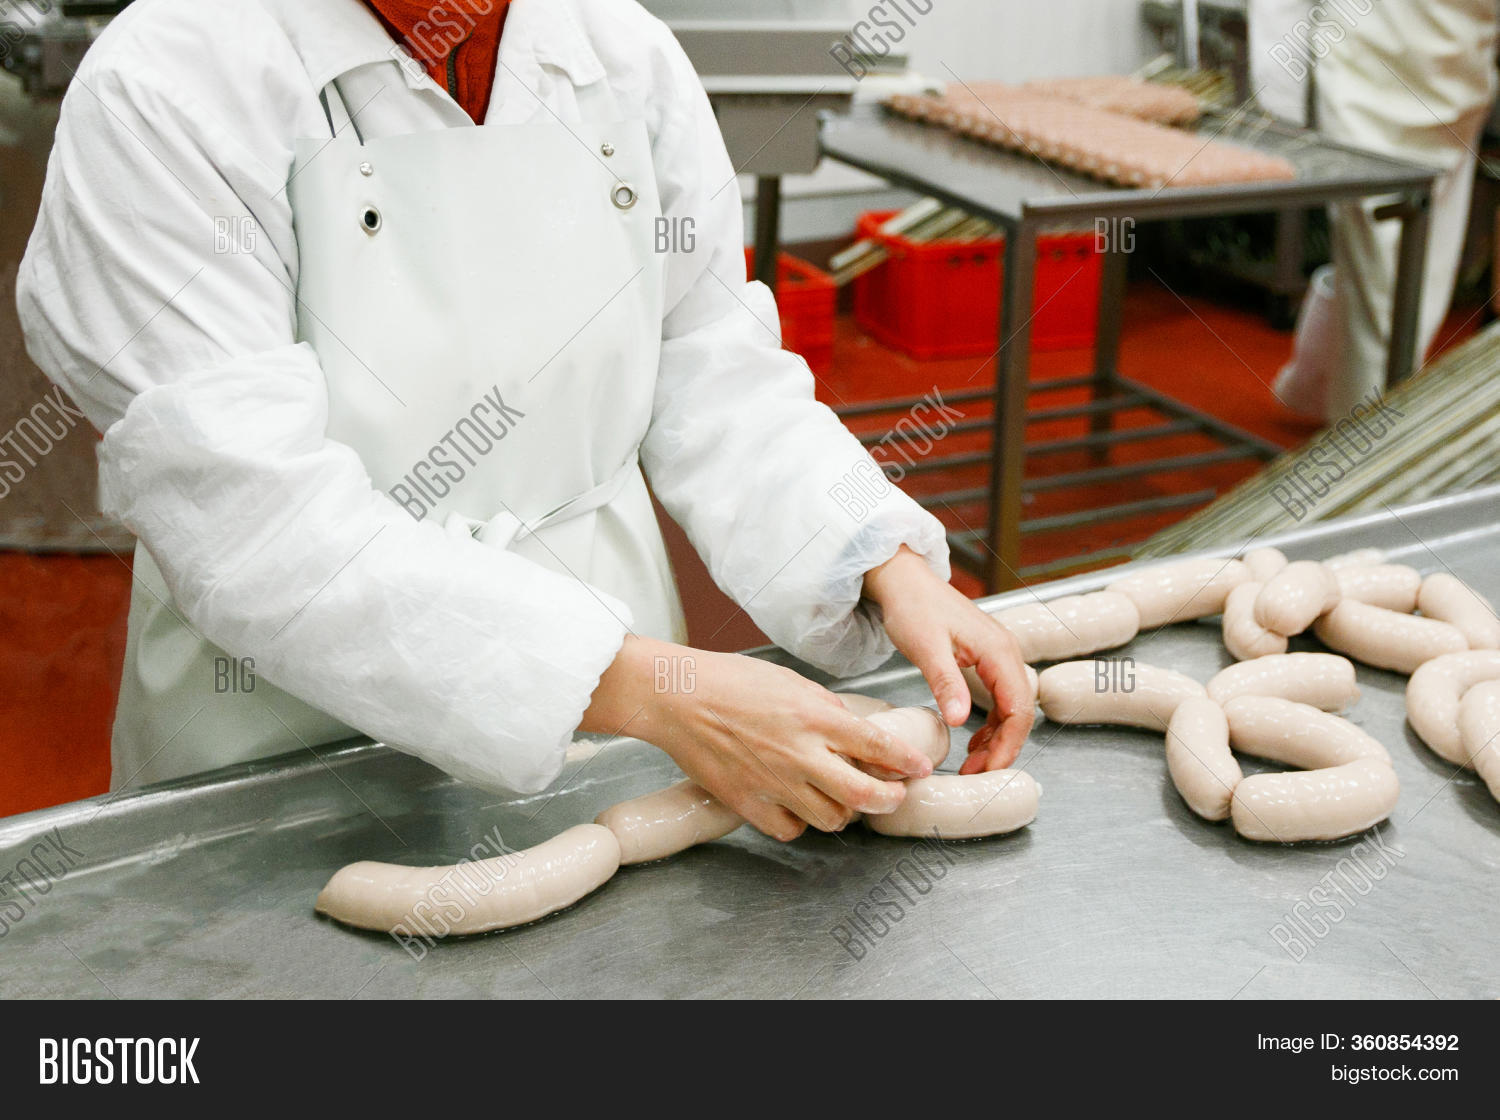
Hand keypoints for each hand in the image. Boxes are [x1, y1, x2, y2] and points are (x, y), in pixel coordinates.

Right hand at [581, 637, 933, 839]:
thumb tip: (854, 731)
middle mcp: (801, 754)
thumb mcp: (791, 681)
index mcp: (815, 717)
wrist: (677, 698)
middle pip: (864, 796)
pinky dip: (801, 822)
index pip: (878, 747)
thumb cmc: (730, 681)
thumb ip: (826, 709)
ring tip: (841, 797)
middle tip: (893, 794)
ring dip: (844, 812)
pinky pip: (790, 830)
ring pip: (831, 819)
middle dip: (888, 799)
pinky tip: (798, 805)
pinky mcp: (748, 804)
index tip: (919, 768)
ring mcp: (775, 784)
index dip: (907, 763)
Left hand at [863, 546, 1034, 772]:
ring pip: (1011, 707)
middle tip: (976, 774)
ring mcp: (998, 655)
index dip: (1007, 745)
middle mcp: (1006, 653)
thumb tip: (961, 721)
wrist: (904, 580)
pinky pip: (998, 698)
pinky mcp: (985, 658)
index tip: (987, 770)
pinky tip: (972, 739)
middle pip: (1020, 712)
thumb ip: (946, 683)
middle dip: (1003, 747)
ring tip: (972, 763)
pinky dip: (990, 723)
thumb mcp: (926, 647)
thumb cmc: (913, 607)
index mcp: (999, 651)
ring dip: (997, 738)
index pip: (1019, 709)